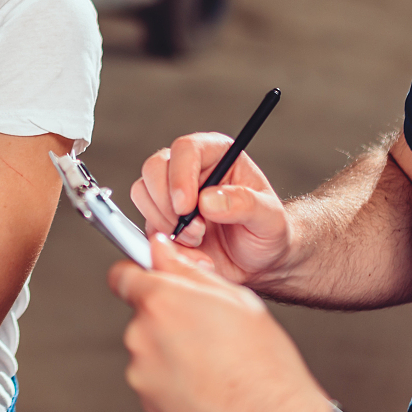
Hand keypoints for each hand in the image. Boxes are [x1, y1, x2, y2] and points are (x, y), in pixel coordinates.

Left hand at [109, 235, 331, 411]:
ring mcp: (141, 372)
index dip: (138, 276)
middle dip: (167, 316)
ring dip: (171, 350)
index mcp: (162, 301)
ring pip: (150, 348)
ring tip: (214, 364)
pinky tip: (208, 386)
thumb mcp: (235, 299)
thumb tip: (161, 250)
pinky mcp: (148, 402)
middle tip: (208, 330)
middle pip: (142, 314)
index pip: (122, 275)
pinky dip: (174, 380)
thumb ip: (188, 270)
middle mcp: (142, 334)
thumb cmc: (264, 362)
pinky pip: (155, 379)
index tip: (152, 281)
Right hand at [129, 133, 293, 284]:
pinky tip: (194, 253)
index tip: (187, 207)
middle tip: (196, 231)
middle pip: (154, 168)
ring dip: (165, 223)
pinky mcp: (161, 219)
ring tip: (198, 241)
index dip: (180, 176)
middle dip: (168, 205)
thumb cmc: (267, 232)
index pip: (186, 149)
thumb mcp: (269, 218)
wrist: (259, 262)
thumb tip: (208, 199)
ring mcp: (171, 194)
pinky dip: (166, 245)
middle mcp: (189, 169)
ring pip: (142, 194)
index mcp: (217, 154)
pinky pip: (146, 226)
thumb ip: (244, 204)